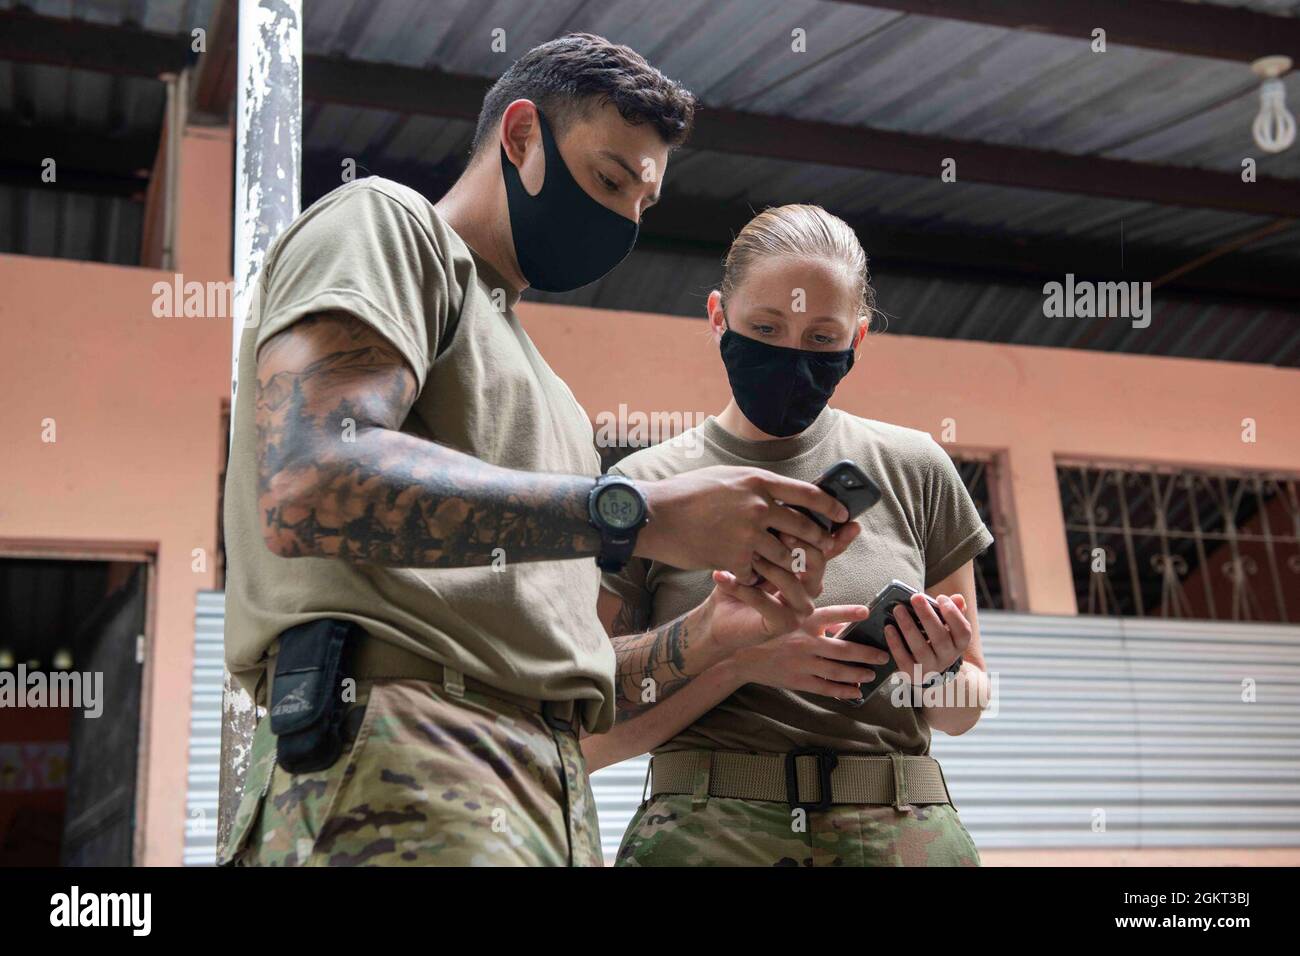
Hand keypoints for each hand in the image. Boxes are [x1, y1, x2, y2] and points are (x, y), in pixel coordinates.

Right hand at [635, 466, 847, 581]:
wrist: (655, 515)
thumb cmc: (685, 493)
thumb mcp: (725, 477)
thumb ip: (752, 486)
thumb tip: (775, 493)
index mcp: (758, 482)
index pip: (806, 494)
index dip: (829, 506)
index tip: (842, 515)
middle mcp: (759, 506)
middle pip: (802, 529)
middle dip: (819, 543)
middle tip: (827, 551)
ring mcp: (748, 533)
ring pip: (784, 558)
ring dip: (792, 572)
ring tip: (800, 583)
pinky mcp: (735, 558)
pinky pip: (755, 574)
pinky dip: (755, 582)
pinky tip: (755, 586)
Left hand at [707, 521, 862, 647]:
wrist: (715, 615)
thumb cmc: (736, 576)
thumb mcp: (755, 548)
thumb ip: (774, 530)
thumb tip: (782, 497)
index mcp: (808, 569)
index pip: (828, 549)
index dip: (837, 536)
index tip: (842, 520)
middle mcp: (810, 589)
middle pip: (816, 561)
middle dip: (794, 545)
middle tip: (776, 532)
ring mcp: (800, 609)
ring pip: (791, 581)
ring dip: (765, 566)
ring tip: (743, 556)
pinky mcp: (783, 624)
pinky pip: (767, 602)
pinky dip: (742, 589)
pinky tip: (722, 577)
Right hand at [731, 605, 886, 700]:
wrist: (738, 657)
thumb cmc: (761, 630)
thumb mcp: (780, 612)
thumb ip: (805, 610)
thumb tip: (831, 610)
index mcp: (801, 621)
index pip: (830, 615)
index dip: (849, 613)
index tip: (868, 612)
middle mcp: (804, 642)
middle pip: (842, 650)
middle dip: (866, 653)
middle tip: (883, 655)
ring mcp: (802, 664)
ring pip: (837, 671)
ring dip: (858, 673)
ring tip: (872, 675)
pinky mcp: (798, 681)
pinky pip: (825, 688)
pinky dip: (842, 691)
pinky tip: (855, 691)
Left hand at [883, 592, 972, 684]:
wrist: (930, 668)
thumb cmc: (938, 638)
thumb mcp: (949, 626)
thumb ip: (954, 611)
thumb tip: (957, 598)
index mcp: (960, 644)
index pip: (963, 631)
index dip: (953, 614)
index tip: (940, 598)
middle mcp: (948, 658)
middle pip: (940, 638)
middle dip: (927, 616)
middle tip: (915, 597)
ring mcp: (930, 667)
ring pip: (920, 648)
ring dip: (908, 627)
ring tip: (898, 609)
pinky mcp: (913, 674)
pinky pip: (903, 659)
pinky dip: (895, 643)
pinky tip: (889, 628)